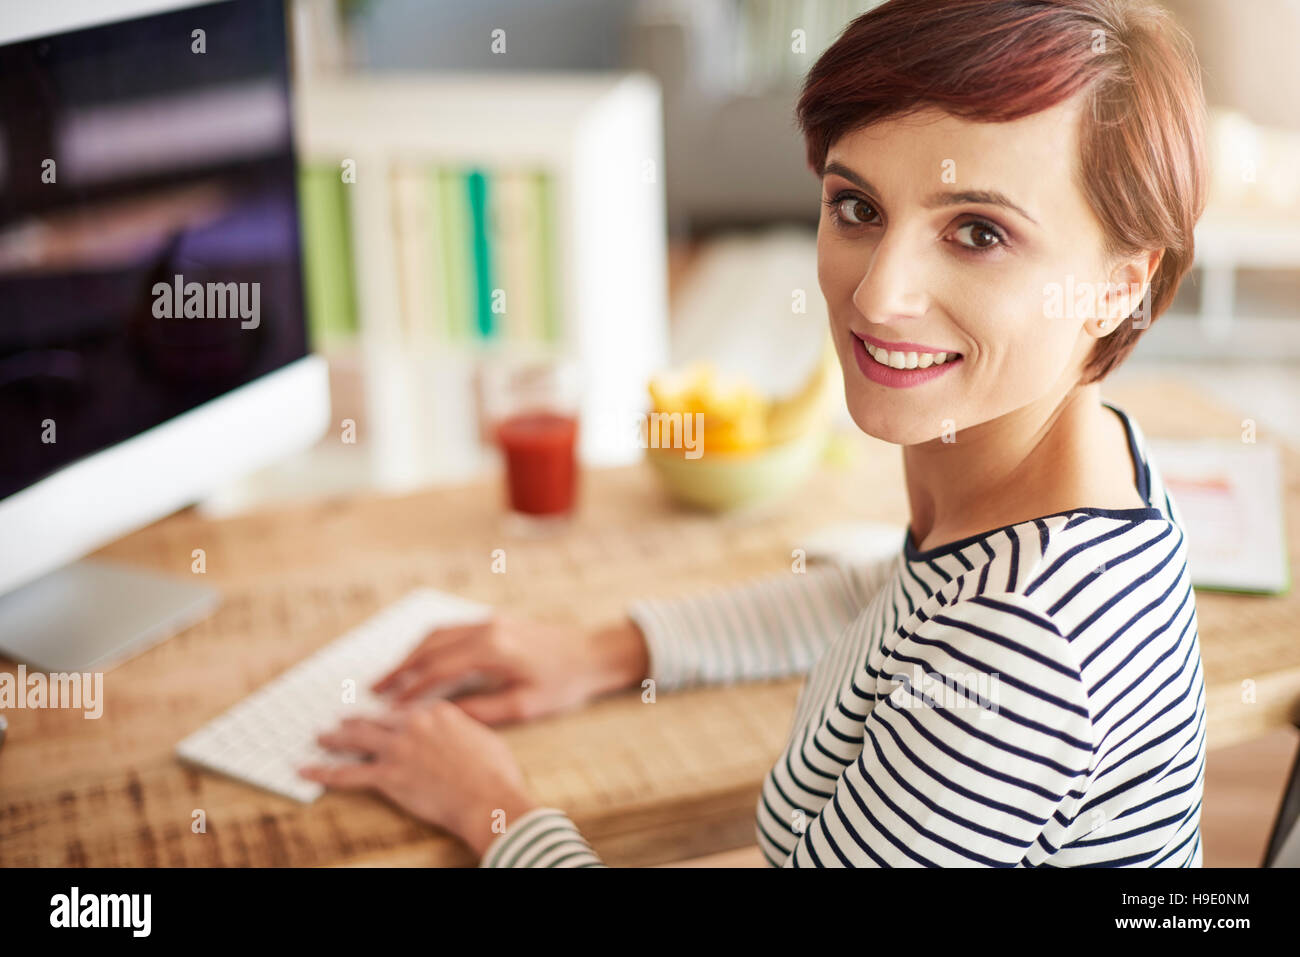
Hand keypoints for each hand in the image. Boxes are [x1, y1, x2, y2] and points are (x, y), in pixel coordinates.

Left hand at [298, 700, 536, 856]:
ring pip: (356, 739)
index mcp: (438, 711)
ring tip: (320, 737)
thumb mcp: (484, 736)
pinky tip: (306, 770)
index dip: (391, 716)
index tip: (382, 718)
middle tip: (342, 721)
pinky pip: (347, 774)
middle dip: (356, 721)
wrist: (488, 798)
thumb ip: (464, 729)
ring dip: (334, 738)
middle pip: (376, 720)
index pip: (405, 710)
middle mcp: (413, 724)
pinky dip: (323, 772)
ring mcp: (397, 749)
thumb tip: (459, 733)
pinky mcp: (387, 777)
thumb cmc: (495, 773)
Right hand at [371, 615, 648, 725]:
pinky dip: (429, 644)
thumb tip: (442, 716)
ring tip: (390, 676)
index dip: (411, 688)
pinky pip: (451, 629)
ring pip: (437, 633)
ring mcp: (489, 620)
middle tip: (374, 688)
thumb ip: (481, 709)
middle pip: (430, 645)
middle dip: (400, 667)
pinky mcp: (494, 621)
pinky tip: (418, 660)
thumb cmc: (563, 684)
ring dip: (411, 653)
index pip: (438, 668)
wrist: (592, 654)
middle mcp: (486, 628)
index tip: (390, 706)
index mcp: (493, 649)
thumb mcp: (524, 705)